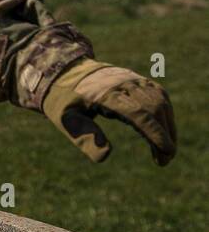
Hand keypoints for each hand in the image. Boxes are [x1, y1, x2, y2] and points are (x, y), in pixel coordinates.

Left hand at [43, 59, 175, 164]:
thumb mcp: (65, 118)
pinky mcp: (137, 80)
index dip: (154, 132)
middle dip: (164, 134)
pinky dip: (165, 114)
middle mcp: (123, 84)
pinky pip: (158, 95)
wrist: (62, 70)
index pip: (138, 113)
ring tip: (166, 152)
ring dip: (168, 126)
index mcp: (105, 94)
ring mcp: (132, 79)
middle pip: (154, 108)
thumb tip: (106, 156)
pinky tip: (164, 132)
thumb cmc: (63, 98)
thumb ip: (84, 136)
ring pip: (160, 101)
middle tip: (164, 160)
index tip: (166, 150)